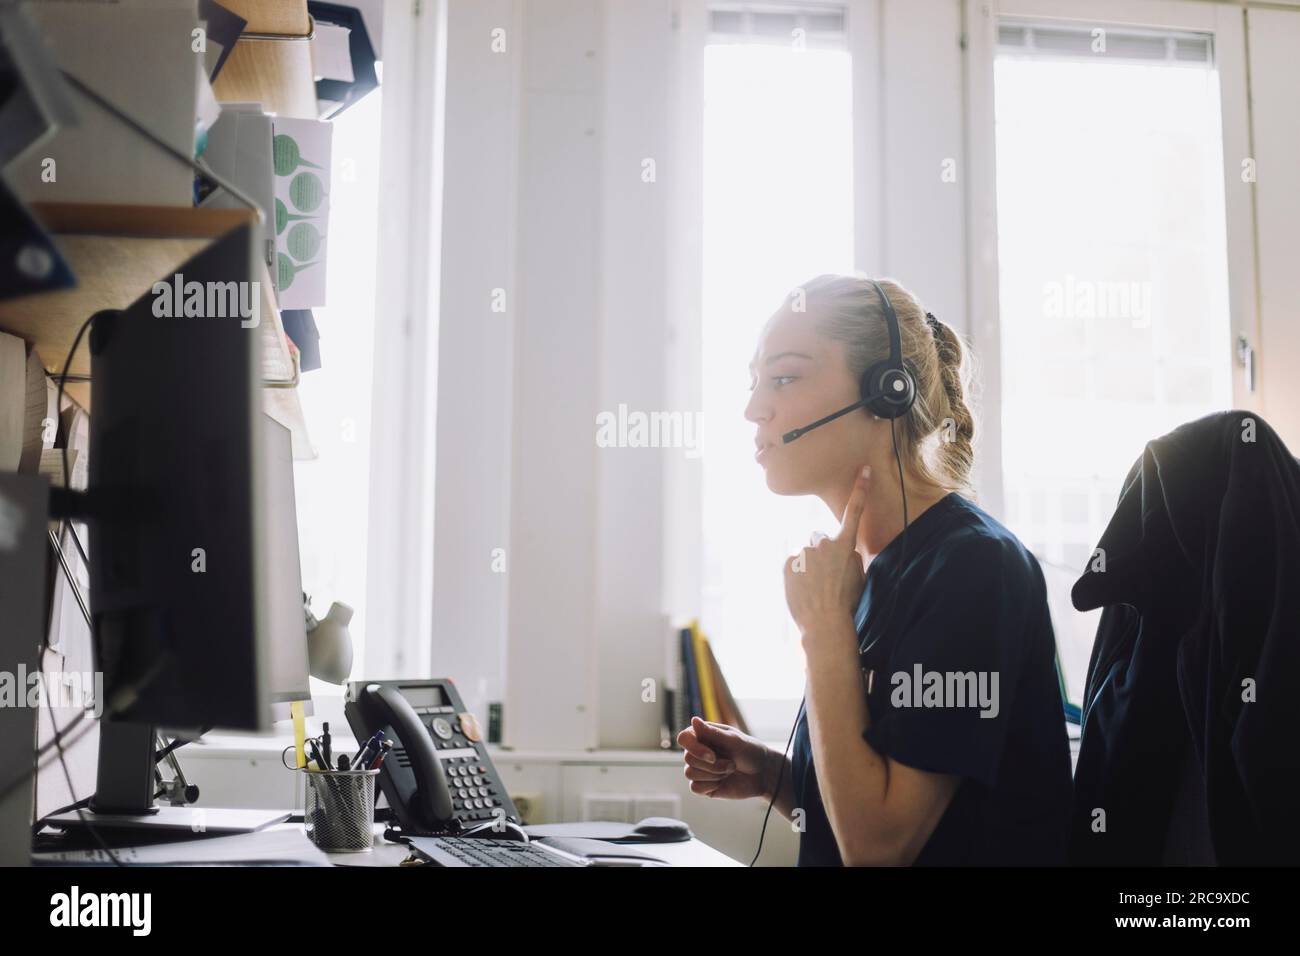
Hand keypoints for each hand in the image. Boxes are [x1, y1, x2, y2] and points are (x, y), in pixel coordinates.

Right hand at [677, 716, 779, 800]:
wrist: (762, 774)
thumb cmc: (750, 752)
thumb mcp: (734, 741)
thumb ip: (712, 733)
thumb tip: (693, 720)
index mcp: (703, 736)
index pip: (684, 739)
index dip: (694, 748)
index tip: (712, 756)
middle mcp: (697, 751)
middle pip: (688, 758)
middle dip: (713, 765)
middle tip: (732, 764)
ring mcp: (699, 769)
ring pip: (690, 773)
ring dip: (714, 775)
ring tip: (730, 771)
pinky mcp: (703, 785)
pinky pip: (695, 788)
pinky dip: (710, 786)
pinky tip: (723, 782)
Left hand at [783, 465, 869, 638]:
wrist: (824, 623)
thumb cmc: (844, 602)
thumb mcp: (857, 576)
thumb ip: (849, 555)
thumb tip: (841, 549)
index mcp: (845, 546)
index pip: (854, 513)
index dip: (860, 490)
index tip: (863, 469)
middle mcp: (823, 544)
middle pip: (820, 541)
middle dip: (821, 554)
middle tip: (826, 579)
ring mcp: (804, 552)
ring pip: (806, 553)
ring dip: (808, 565)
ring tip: (814, 587)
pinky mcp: (788, 561)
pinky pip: (793, 562)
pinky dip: (796, 573)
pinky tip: (802, 589)